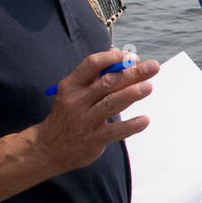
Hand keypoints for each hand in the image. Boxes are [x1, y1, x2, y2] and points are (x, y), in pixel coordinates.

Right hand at [34, 48, 159, 171]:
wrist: (49, 148)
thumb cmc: (69, 114)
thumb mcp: (75, 92)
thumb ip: (96, 75)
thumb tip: (120, 54)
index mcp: (71, 85)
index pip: (92, 64)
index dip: (114, 58)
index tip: (132, 57)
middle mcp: (76, 101)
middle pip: (107, 82)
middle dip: (132, 73)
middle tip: (153, 67)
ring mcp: (84, 121)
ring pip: (111, 103)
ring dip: (132, 93)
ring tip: (148, 86)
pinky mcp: (93, 140)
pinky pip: (115, 131)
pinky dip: (131, 125)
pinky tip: (144, 120)